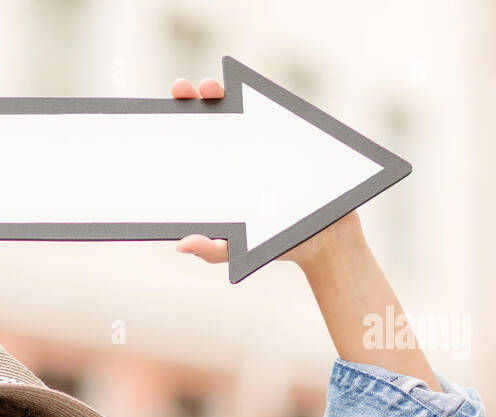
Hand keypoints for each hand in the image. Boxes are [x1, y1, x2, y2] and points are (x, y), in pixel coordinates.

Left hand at [168, 77, 364, 272]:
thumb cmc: (276, 243)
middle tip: (183, 88)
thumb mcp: (237, 250)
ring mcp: (266, 142)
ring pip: (242, 109)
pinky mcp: (292, 137)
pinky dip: (264, 98)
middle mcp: (240, 153)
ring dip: (224, 93)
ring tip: (209, 87)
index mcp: (220, 174)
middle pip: (213, 118)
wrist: (327, 237)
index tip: (168, 108)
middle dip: (197, 98)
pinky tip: (250, 90)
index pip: (195, 141)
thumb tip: (181, 245)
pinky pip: (277, 112)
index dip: (181, 121)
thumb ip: (211, 250)